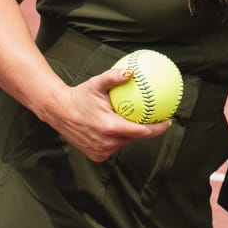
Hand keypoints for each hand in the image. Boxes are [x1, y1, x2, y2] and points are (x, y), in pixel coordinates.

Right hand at [38, 66, 169, 161]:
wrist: (59, 112)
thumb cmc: (80, 96)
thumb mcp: (96, 84)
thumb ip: (114, 77)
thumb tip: (131, 71)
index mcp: (110, 127)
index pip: (142, 132)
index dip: (158, 129)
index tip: (168, 121)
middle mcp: (107, 142)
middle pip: (136, 138)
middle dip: (149, 131)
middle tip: (159, 120)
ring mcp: (101, 151)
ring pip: (125, 142)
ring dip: (132, 134)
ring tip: (143, 123)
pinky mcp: (96, 155)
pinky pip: (114, 146)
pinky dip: (119, 138)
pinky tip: (124, 128)